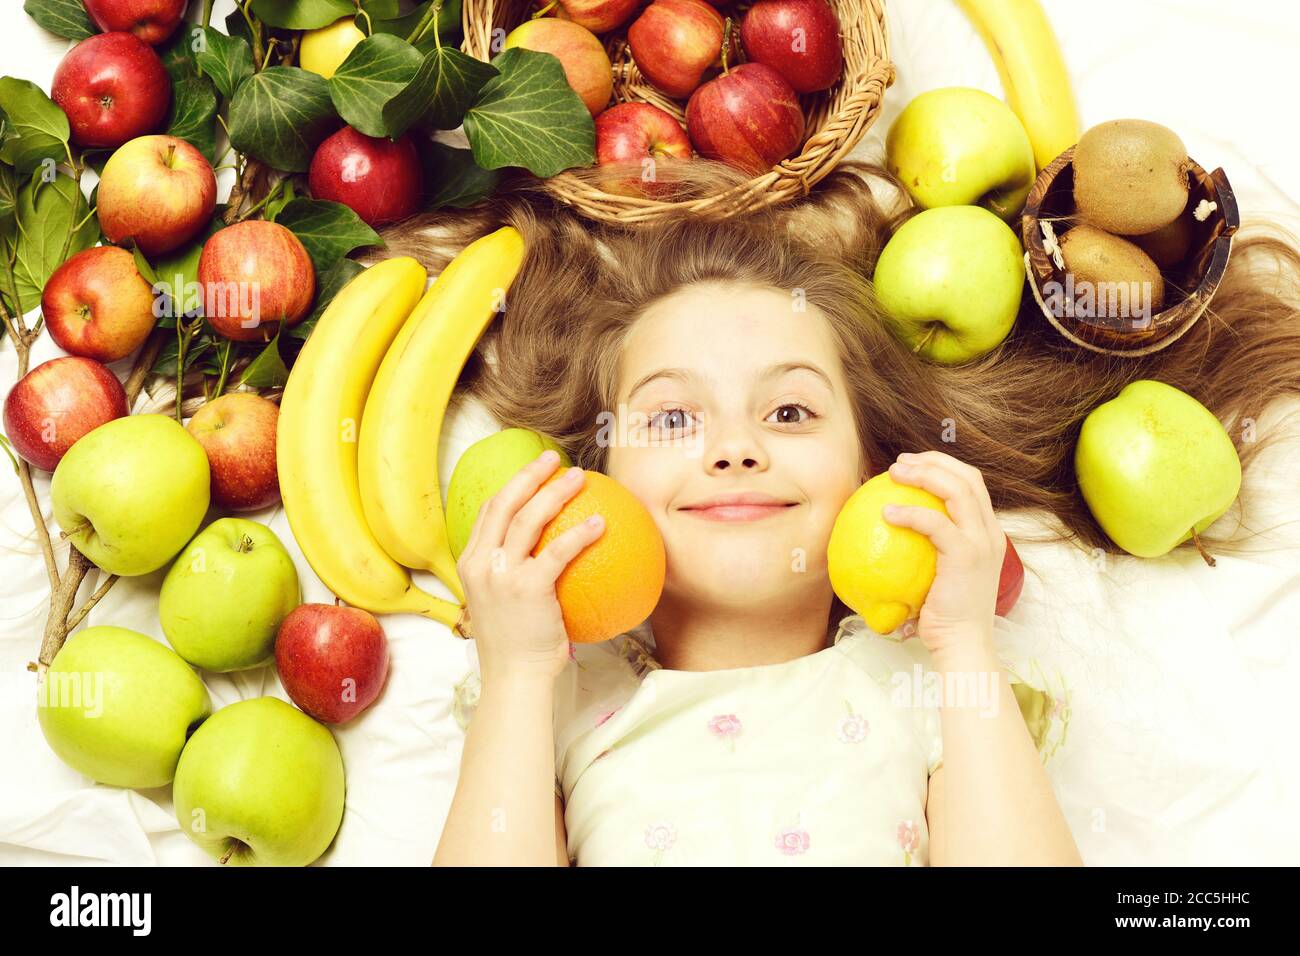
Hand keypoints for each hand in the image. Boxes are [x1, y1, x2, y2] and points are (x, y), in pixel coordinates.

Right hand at [458, 449, 604, 682]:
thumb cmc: (515, 646)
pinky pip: (558, 551)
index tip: (533, 472)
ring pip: (529, 518)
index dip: (511, 486)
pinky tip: (600, 523)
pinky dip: (580, 533)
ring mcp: (502, 575)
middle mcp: (481, 563)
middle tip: (554, 458)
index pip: (488, 512)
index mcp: (471, 564)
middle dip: (529, 474)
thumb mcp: (501, 604)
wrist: (513, 678)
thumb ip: (513, 576)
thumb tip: (545, 556)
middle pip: (505, 504)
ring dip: (556, 492)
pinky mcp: (528, 588)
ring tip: (580, 478)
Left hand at [881, 450, 1004, 661]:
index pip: (972, 485)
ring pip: (958, 490)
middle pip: (968, 477)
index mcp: (987, 534)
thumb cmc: (942, 616)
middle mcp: (990, 533)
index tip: (912, 465)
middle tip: (899, 463)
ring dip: (923, 475)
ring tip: (893, 474)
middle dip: (933, 461)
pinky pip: (936, 523)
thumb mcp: (938, 576)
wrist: (962, 644)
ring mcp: (982, 543)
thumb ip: (925, 551)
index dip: (943, 466)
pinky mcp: (967, 556)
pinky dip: (910, 512)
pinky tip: (887, 512)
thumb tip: (886, 531)